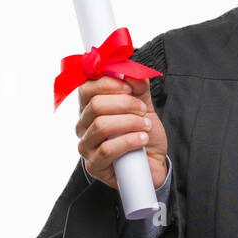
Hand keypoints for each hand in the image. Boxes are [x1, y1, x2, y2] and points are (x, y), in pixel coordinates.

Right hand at [75, 75, 169, 190]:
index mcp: (90, 108)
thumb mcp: (143, 106)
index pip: (86, 88)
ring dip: (130, 123)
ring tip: (146, 126)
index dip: (108, 83)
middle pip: (95, 105)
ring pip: (102, 126)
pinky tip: (142, 139)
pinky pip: (107, 150)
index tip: (130, 88)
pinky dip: (129, 141)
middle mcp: (83, 126)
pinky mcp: (94, 166)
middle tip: (142, 110)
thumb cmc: (143, 134)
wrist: (154, 163)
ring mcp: (86, 146)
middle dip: (125, 104)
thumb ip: (138, 87)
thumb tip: (131, 72)